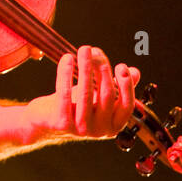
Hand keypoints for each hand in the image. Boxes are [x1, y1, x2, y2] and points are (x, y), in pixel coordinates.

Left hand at [25, 46, 139, 142]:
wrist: (46, 122)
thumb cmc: (76, 106)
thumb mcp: (98, 96)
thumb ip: (117, 87)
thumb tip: (135, 72)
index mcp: (113, 126)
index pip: (127, 105)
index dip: (126, 85)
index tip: (121, 66)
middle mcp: (99, 130)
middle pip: (106, 95)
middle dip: (102, 68)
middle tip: (95, 51)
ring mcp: (81, 129)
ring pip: (86, 93)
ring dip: (86, 66)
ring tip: (84, 49)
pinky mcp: (62, 123)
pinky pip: (64, 94)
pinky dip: (66, 73)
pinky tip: (67, 58)